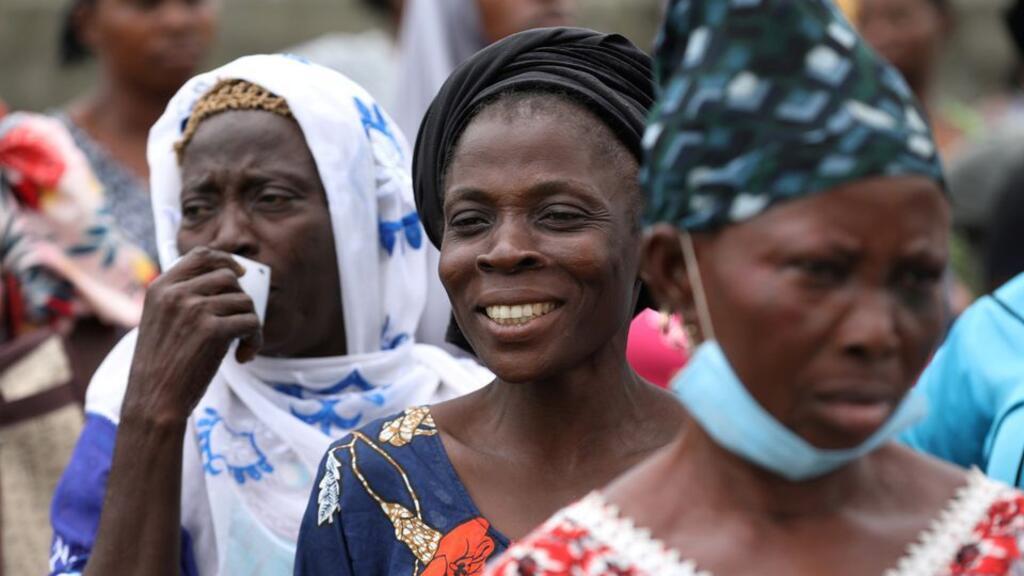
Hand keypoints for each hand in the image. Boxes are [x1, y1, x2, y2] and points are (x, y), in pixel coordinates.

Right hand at [122, 247, 261, 425]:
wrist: (154, 399)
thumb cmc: (161, 365)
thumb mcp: (161, 320)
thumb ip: (184, 297)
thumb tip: (231, 278)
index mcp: (160, 287)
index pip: (200, 256)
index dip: (226, 260)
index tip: (241, 272)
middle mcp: (176, 293)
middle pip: (229, 278)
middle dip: (241, 301)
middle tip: (239, 326)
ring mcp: (194, 309)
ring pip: (244, 302)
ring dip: (250, 325)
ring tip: (241, 347)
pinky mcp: (212, 329)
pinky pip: (252, 323)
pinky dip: (255, 341)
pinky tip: (242, 357)